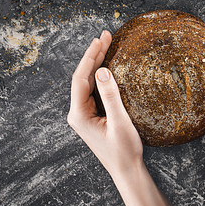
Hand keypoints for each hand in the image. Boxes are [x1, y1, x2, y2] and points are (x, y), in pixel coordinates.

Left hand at [68, 30, 177, 205]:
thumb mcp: (120, 123)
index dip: (89, 57)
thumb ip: (111, 96)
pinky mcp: (92, 115)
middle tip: (106, 35)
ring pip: (87, 82)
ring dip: (96, 62)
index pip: (80, 79)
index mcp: (79, 114)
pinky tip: (107, 63)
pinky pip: (93, 89)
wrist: (127, 171)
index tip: (99, 40)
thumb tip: (103, 70)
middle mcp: (77, 113)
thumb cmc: (124, 151)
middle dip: (94, 55)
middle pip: (83, 77)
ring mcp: (84, 113)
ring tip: (106, 43)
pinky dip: (100, 74)